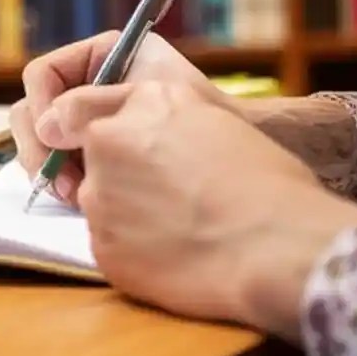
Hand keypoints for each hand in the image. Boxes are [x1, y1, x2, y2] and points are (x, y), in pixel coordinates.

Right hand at [10, 31, 231, 203]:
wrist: (233, 149)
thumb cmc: (202, 114)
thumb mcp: (146, 97)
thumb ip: (92, 105)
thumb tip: (48, 127)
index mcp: (97, 56)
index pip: (42, 74)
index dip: (43, 106)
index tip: (59, 136)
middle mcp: (83, 85)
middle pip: (30, 110)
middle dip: (39, 147)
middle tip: (60, 179)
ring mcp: (81, 120)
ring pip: (35, 140)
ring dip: (47, 168)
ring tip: (75, 194)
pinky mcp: (84, 152)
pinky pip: (52, 162)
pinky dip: (59, 180)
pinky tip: (80, 198)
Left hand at [61, 81, 356, 340]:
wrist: (278, 248)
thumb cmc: (266, 186)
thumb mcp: (212, 119)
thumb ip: (158, 116)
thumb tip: (129, 130)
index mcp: (141, 102)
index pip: (78, 106)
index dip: (83, 126)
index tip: (90, 141)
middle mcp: (108, 143)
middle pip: (93, 160)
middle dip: (120, 176)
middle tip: (171, 196)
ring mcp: (99, 198)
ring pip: (103, 204)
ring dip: (130, 214)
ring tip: (185, 227)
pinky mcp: (102, 247)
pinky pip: (112, 244)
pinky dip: (135, 250)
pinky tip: (177, 253)